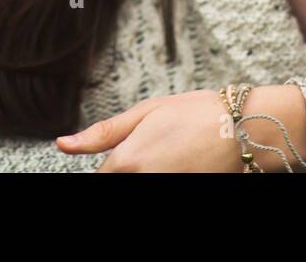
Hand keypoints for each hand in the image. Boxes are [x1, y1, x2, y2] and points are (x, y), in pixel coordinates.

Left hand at [54, 90, 244, 171]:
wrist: (242, 128)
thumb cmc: (194, 114)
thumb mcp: (145, 113)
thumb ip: (102, 133)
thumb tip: (63, 144)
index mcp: (127, 161)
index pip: (99, 177)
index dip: (109, 167)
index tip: (126, 155)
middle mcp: (143, 182)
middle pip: (116, 183)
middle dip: (125, 172)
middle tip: (152, 153)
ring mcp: (165, 190)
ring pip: (137, 189)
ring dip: (143, 173)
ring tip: (166, 157)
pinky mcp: (182, 192)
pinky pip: (162, 190)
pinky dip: (162, 177)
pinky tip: (177, 165)